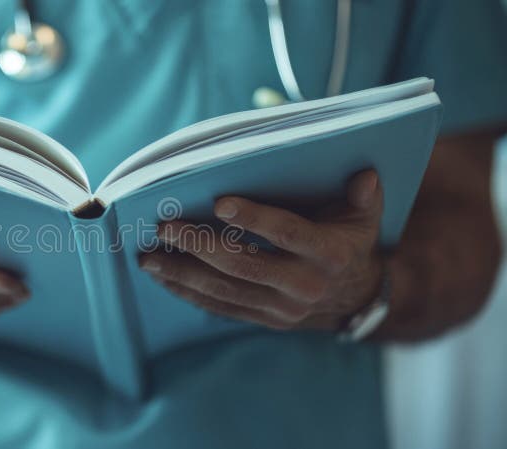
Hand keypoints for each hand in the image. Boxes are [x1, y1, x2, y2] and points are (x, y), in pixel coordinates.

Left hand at [139, 170, 383, 331]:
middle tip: (164, 227)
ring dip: (182, 273)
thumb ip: (364, 196)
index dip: (253, 219)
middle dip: (199, 244)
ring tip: (149, 257)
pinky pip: (221, 307)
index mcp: (328, 254)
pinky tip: (164, 278)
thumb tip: (364, 175)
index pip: (286, 234)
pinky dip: (189, 292)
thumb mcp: (364, 218)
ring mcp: (281, 308)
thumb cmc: (350, 243)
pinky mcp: (264, 320)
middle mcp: (304, 285)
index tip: (218, 203)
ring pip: (225, 290)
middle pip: (243, 264)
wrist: (356, 299)